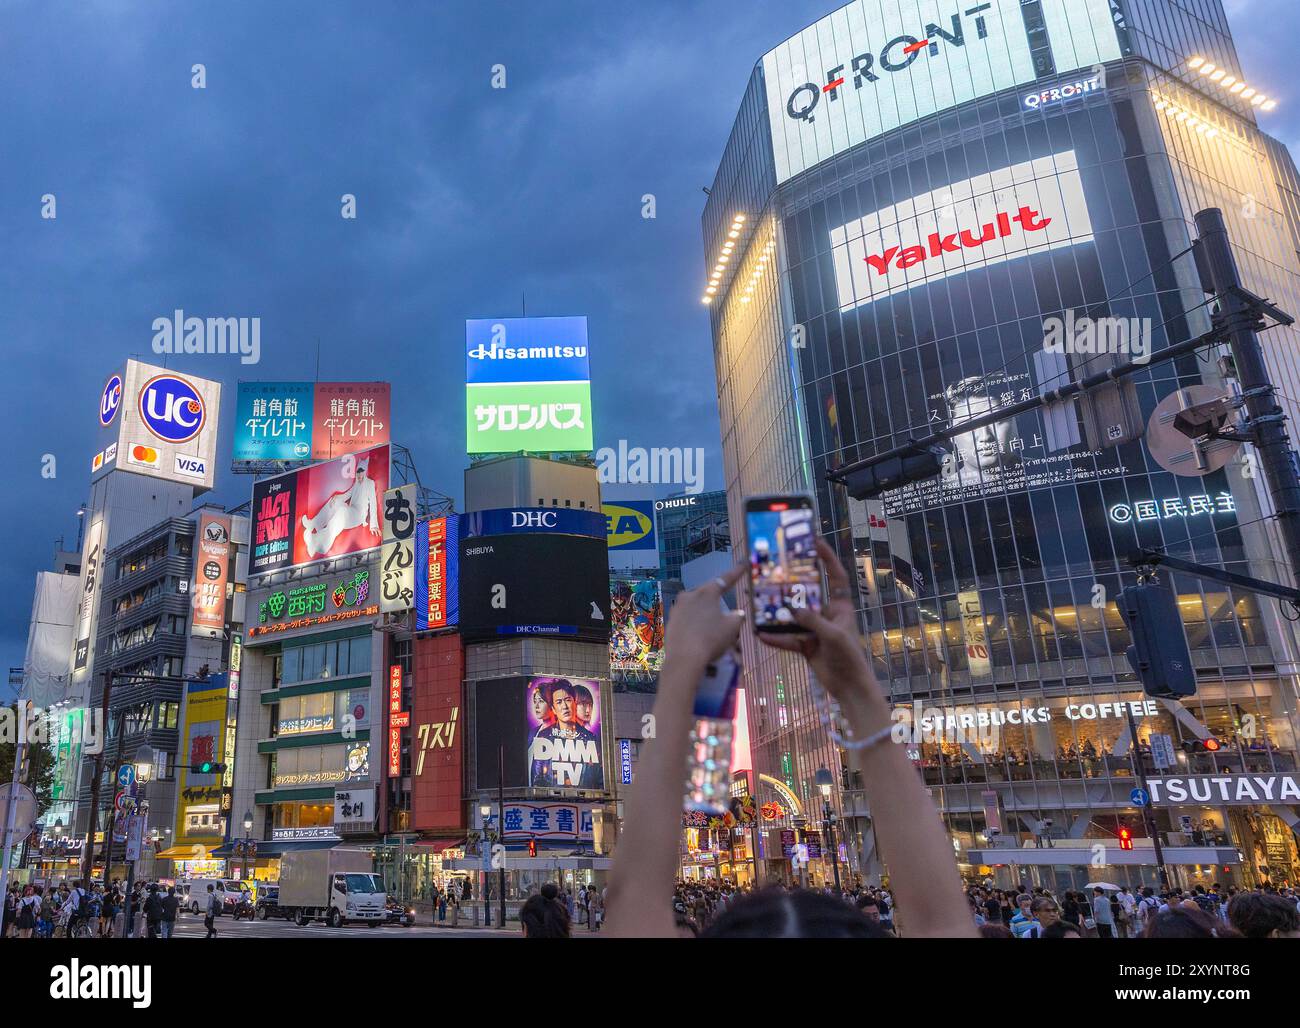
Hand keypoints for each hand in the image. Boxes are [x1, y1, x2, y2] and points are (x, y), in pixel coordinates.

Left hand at [663, 564, 745, 674]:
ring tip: (710, 629)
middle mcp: (690, 595)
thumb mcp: (732, 628)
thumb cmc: (711, 639)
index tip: (744, 564)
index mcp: (707, 593)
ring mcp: (677, 608)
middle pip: (707, 593)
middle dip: (717, 600)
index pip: (725, 580)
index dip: (736, 573)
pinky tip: (698, 635)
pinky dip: (694, 623)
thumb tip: (737, 613)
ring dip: (704, 613)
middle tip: (725, 610)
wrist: (684, 659)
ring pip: (696, 606)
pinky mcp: (670, 621)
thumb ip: (737, 616)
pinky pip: (687, 618)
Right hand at [758, 538, 879, 704]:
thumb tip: (792, 608)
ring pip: (794, 617)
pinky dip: (776, 638)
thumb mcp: (833, 635)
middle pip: (808, 595)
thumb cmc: (849, 657)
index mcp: (841, 607)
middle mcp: (827, 615)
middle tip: (775, 572)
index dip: (828, 559)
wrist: (849, 687)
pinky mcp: (806, 645)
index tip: (815, 542)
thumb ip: (813, 620)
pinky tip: (761, 635)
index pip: (836, 577)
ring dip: (779, 614)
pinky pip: (788, 638)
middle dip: (793, 585)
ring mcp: (815, 630)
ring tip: (761, 604)